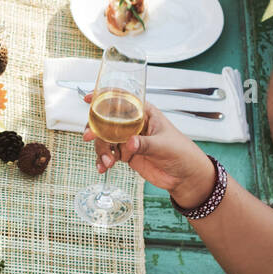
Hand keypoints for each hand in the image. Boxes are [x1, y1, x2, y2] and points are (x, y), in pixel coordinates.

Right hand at [83, 101, 214, 199]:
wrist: (184, 176)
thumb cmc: (181, 152)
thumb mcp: (163, 145)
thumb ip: (146, 144)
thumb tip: (130, 143)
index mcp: (144, 113)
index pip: (122, 99)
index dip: (104, 97)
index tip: (89, 99)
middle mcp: (133, 124)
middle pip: (106, 120)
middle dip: (95, 128)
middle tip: (90, 137)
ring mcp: (128, 139)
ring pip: (105, 139)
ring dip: (101, 150)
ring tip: (107, 162)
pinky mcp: (126, 154)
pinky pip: (108, 154)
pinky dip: (103, 161)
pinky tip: (103, 167)